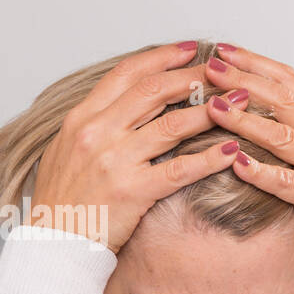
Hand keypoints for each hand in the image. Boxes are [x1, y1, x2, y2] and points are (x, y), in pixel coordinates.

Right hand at [31, 42, 236, 253]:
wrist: (53, 243)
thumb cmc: (64, 201)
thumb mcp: (68, 150)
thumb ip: (98, 126)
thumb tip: (128, 106)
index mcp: (82, 118)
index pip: (127, 74)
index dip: (162, 58)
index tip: (191, 50)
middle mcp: (97, 131)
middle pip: (154, 91)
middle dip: (195, 77)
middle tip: (225, 72)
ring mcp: (114, 160)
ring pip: (172, 125)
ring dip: (211, 111)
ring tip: (240, 104)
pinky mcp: (132, 190)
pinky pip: (180, 169)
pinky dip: (210, 158)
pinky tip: (232, 151)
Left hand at [201, 45, 293, 241]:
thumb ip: (293, 121)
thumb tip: (249, 91)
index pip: (290, 81)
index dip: (256, 63)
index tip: (223, 51)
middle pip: (284, 100)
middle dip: (244, 81)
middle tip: (211, 69)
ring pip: (282, 136)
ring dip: (245, 120)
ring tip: (214, 108)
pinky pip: (284, 181)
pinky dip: (259, 171)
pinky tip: (236, 162)